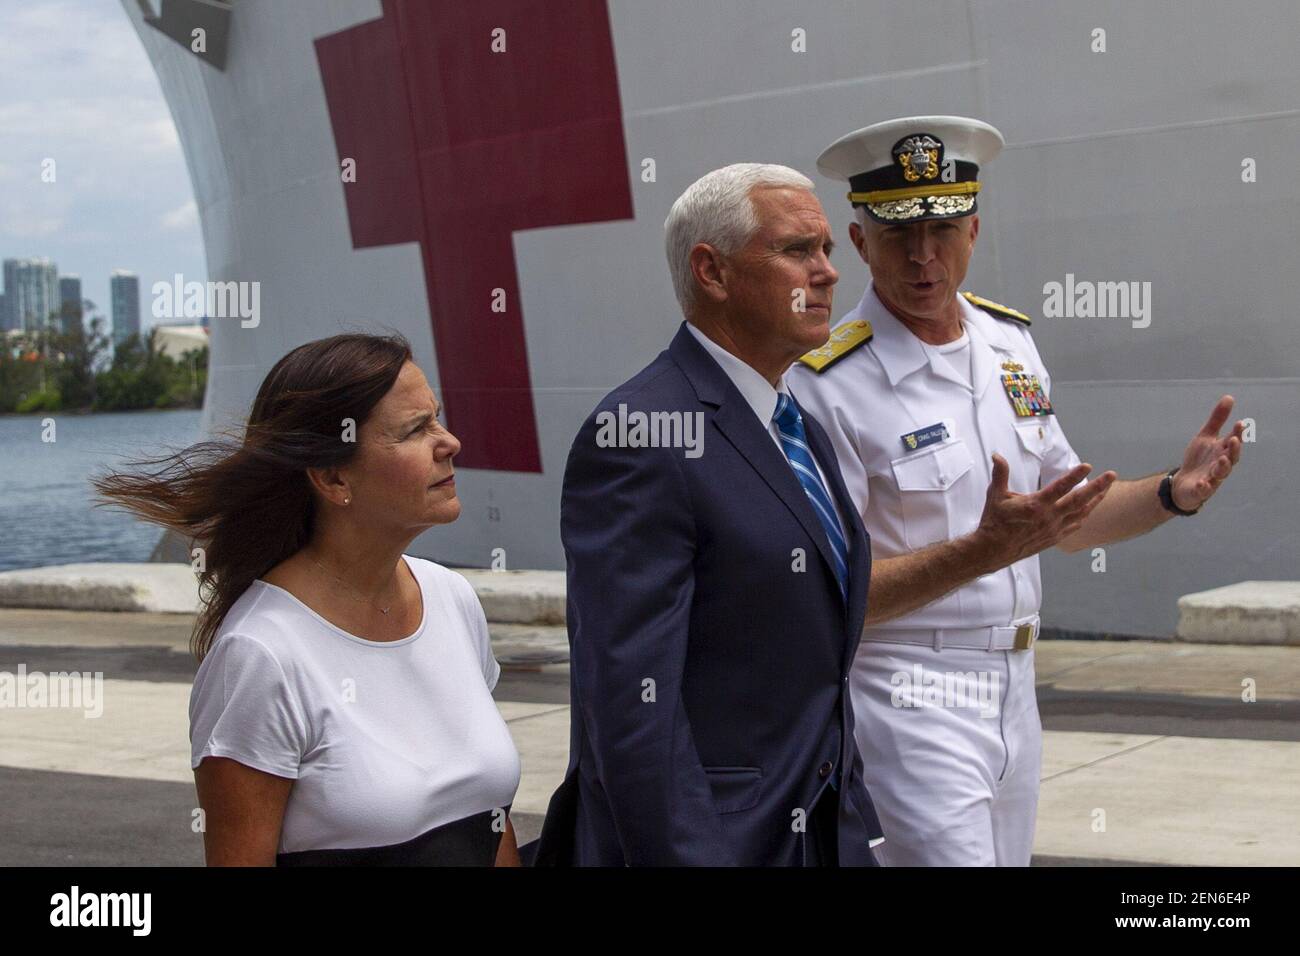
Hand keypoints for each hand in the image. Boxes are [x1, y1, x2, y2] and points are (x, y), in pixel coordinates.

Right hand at [970, 454, 1116, 571]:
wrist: (994, 550)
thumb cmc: (995, 522)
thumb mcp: (996, 495)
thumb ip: (1000, 474)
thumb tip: (997, 455)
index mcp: (1035, 505)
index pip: (1060, 487)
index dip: (1075, 476)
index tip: (1087, 466)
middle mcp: (1048, 517)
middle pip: (1079, 500)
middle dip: (1097, 486)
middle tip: (1111, 475)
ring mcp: (1053, 529)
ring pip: (1081, 513)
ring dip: (1095, 500)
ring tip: (1106, 490)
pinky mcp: (1054, 538)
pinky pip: (1074, 526)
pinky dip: (1083, 516)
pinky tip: (1088, 510)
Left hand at [1171, 395, 1244, 511]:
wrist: (1183, 483)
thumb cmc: (1199, 459)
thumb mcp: (1205, 437)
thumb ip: (1217, 420)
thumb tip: (1229, 397)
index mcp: (1223, 451)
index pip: (1233, 441)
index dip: (1237, 434)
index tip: (1239, 423)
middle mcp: (1220, 465)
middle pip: (1231, 458)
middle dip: (1233, 450)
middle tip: (1233, 440)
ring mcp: (1212, 478)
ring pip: (1221, 474)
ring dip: (1222, 467)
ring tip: (1221, 459)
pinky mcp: (1200, 490)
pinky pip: (1204, 490)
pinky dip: (1204, 486)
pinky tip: (1202, 483)